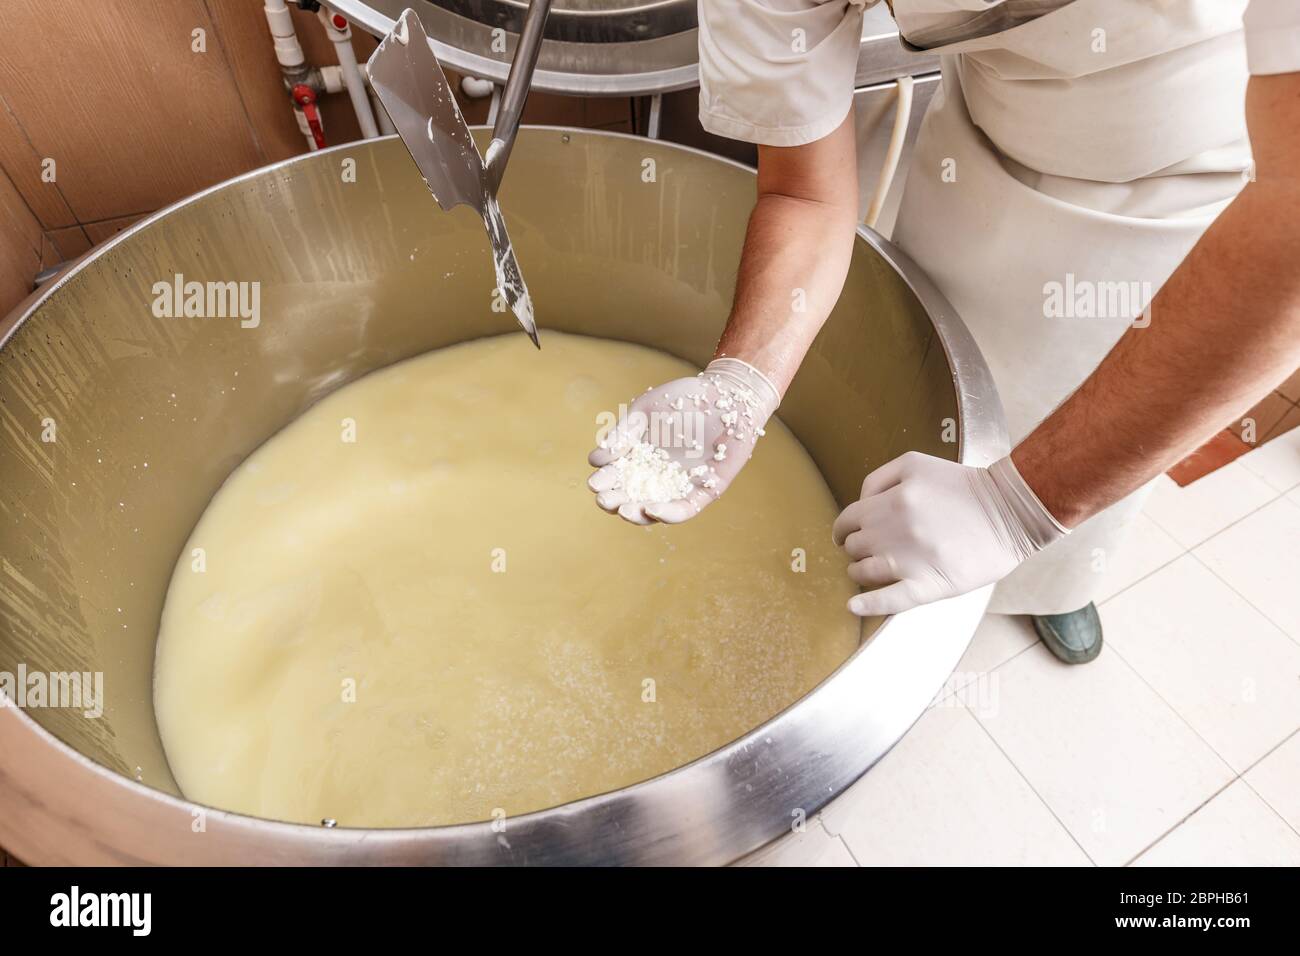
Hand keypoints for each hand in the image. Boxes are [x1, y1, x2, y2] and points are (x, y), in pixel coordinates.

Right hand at [587, 358, 780, 524]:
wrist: (726, 396)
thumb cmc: (684, 399)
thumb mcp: (645, 411)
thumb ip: (622, 433)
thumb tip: (596, 460)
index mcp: (640, 458)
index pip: (617, 476)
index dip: (605, 482)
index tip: (594, 482)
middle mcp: (659, 477)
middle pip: (631, 497)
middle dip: (615, 502)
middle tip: (603, 500)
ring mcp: (681, 486)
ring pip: (654, 510)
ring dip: (637, 514)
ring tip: (623, 510)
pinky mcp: (705, 491)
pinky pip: (684, 509)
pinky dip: (668, 513)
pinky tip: (651, 508)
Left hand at [832, 451, 1067, 615]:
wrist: (1010, 510)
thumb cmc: (963, 486)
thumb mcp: (915, 463)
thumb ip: (879, 479)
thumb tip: (859, 503)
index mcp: (890, 501)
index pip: (847, 520)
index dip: (843, 529)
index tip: (846, 536)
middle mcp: (894, 531)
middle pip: (854, 546)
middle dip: (856, 548)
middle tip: (870, 550)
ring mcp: (910, 560)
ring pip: (863, 572)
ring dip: (861, 572)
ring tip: (870, 572)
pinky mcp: (929, 585)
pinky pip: (889, 600)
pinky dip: (868, 605)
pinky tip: (853, 607)